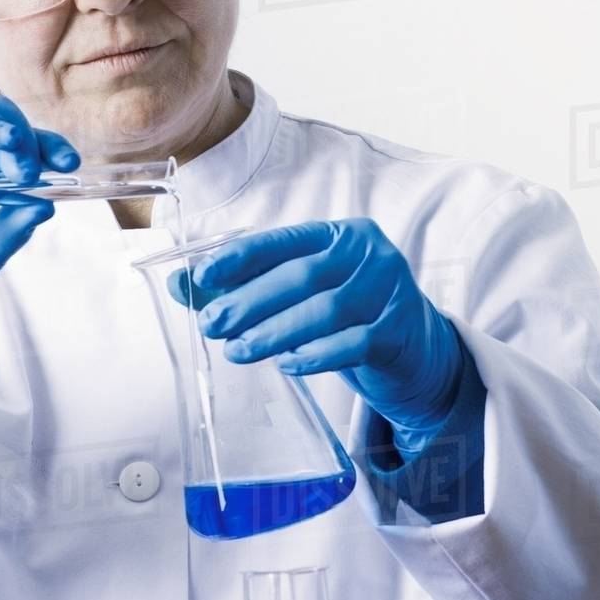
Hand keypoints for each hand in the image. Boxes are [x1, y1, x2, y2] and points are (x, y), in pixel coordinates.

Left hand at [172, 219, 465, 451]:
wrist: (416, 350)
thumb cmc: (350, 314)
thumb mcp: (304, 293)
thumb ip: (247, 286)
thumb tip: (183, 285)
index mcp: (340, 234)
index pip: (284, 240)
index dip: (241, 258)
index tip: (202, 277)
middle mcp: (369, 253)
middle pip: (302, 276)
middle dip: (251, 301)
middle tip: (213, 324)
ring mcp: (390, 290)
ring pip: (325, 310)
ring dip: (275, 332)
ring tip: (238, 351)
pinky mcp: (400, 331)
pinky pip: (353, 343)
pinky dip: (316, 354)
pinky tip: (287, 364)